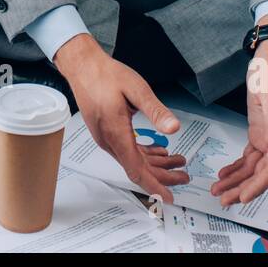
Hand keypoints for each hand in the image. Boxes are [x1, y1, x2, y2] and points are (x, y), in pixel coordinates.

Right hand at [54, 34, 188, 201]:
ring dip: (156, 164)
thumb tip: (174, 129)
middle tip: (184, 176)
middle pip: (137, 168)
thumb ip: (155, 111)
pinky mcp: (107, 132)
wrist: (82, 67)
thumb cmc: (106, 75)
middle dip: (162, 176)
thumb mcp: (136, 89)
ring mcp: (106, 138)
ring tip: (178, 162)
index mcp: (116, 133)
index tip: (168, 199)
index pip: (136, 170)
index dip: (154, 186)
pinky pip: (128, 151)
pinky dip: (145, 154)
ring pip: (134, 160)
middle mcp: (109, 140)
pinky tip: (159, 152)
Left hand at [211, 38, 267, 205]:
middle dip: (243, 188)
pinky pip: (249, 156)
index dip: (258, 185)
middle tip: (223, 200)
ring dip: (237, 180)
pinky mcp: (259, 129)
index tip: (242, 197)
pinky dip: (237, 167)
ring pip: (253, 167)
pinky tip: (224, 174)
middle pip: (261, 173)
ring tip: (218, 190)